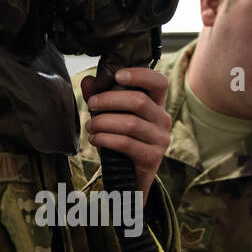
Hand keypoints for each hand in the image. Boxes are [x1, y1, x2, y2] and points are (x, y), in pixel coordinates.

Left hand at [80, 68, 171, 201]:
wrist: (130, 177)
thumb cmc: (122, 141)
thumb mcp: (111, 116)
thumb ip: (100, 97)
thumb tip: (88, 81)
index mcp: (157, 104)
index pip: (159, 82)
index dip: (140, 75)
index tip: (118, 75)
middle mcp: (163, 119)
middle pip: (139, 101)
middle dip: (109, 100)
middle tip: (91, 105)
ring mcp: (161, 139)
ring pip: (130, 123)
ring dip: (104, 122)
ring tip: (90, 126)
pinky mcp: (153, 157)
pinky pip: (126, 143)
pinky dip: (106, 139)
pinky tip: (95, 139)